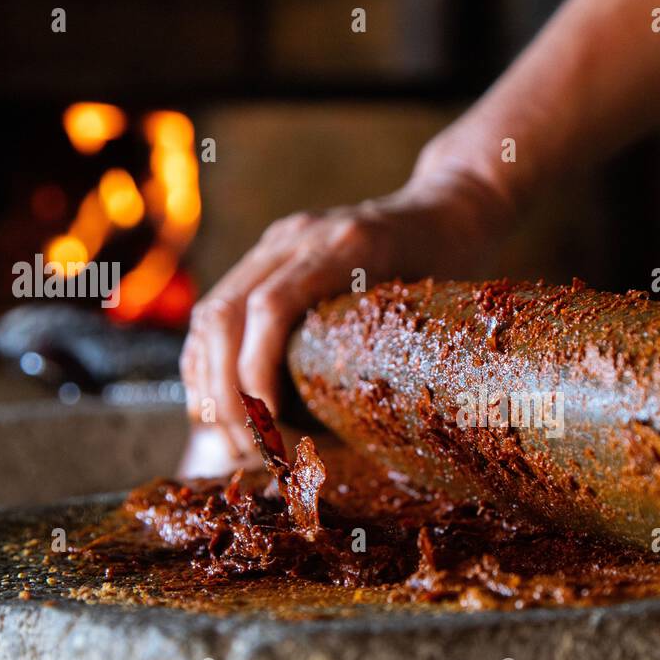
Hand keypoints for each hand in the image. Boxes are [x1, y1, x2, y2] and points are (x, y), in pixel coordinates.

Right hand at [179, 166, 512, 468]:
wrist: (445, 211)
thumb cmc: (450, 269)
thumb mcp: (435, 308)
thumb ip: (394, 354)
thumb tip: (355, 439)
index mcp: (346, 245)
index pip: (270, 307)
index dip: (255, 371)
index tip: (267, 424)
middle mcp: (299, 236)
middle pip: (225, 313)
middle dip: (224, 391)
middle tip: (246, 448)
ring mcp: (277, 242)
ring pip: (211, 313)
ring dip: (208, 383)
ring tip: (231, 439)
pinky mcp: (266, 256)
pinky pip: (216, 310)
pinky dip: (208, 363)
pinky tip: (216, 405)